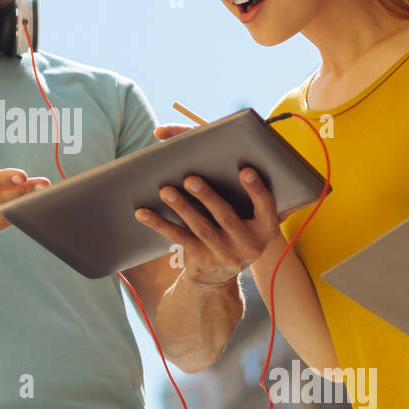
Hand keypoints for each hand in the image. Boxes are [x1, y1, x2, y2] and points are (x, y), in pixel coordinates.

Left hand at [132, 124, 280, 284]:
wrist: (222, 273)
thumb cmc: (233, 222)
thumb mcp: (245, 207)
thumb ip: (228, 170)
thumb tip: (182, 136)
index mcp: (266, 226)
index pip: (266, 205)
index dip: (256, 189)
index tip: (245, 170)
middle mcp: (250, 243)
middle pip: (227, 216)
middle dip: (207, 196)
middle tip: (190, 178)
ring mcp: (226, 254)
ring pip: (201, 227)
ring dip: (182, 208)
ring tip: (165, 190)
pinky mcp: (203, 259)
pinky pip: (179, 238)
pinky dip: (159, 223)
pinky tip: (142, 212)